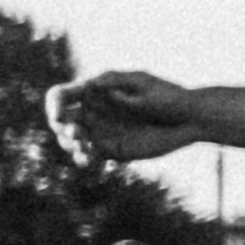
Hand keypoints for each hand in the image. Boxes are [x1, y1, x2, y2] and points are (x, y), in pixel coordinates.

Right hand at [58, 70, 203, 165]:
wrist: (190, 120)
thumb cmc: (169, 96)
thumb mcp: (144, 84)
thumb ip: (118, 84)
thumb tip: (93, 86)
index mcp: (96, 91)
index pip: (63, 96)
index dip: (54, 105)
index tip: (60, 116)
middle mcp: (94, 111)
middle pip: (62, 121)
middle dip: (64, 130)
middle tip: (78, 136)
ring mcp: (101, 131)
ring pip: (72, 141)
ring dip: (72, 147)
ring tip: (86, 151)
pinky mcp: (112, 149)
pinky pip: (90, 156)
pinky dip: (86, 159)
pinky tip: (94, 160)